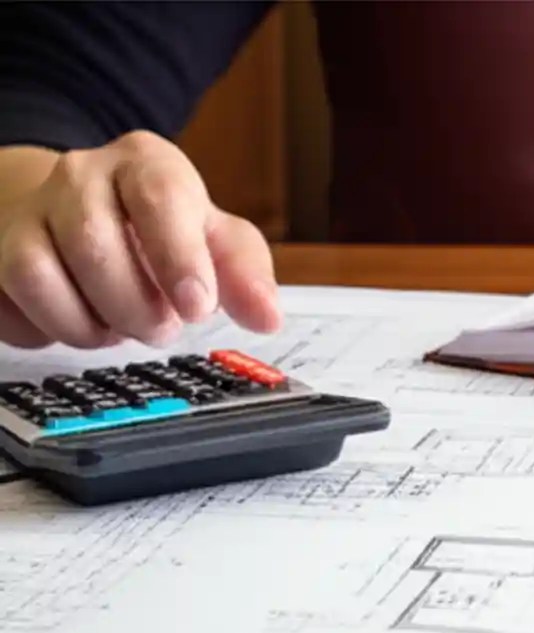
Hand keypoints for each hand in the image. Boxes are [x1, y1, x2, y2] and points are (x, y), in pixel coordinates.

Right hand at [0, 130, 281, 348]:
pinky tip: (76, 321)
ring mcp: (26, 211)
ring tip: (118, 325)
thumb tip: (267, 318)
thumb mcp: (216, 240)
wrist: (82, 213)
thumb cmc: (159, 228)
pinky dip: (45, 329)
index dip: (178, 255)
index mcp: (145, 162)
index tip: (197, 305)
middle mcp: (79, 176)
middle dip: (134, 305)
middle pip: (94, 244)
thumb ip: (245, 275)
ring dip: (86, 323)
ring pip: (37, 275)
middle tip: (161, 327)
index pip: (159, 196)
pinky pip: (7, 302)